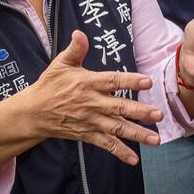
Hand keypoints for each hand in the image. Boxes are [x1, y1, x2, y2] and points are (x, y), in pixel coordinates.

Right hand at [26, 30, 162, 165]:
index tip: (148, 81)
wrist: (34, 113)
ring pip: (117, 128)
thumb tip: (80, 33)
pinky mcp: (87, 134)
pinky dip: (120, 152)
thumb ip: (74, 50)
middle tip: (158, 114)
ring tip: (156, 139)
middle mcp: (92, 103)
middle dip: (140, 111)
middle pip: (119, 107)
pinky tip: (134, 159)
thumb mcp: (60, 64)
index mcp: (87, 83)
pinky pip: (106, 144)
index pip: (112, 81)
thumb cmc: (50, 85)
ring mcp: (90, 121)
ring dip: (137, 134)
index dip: (130, 80)